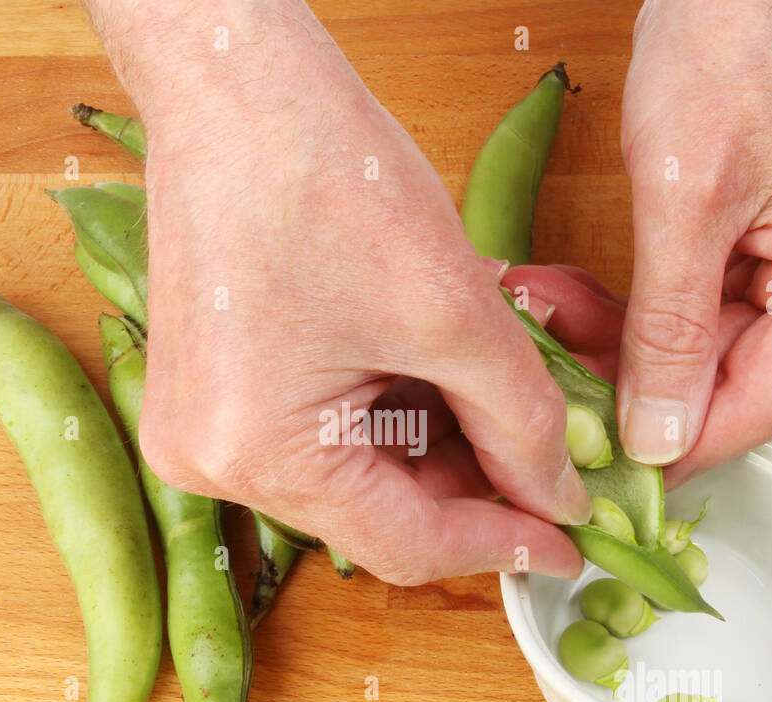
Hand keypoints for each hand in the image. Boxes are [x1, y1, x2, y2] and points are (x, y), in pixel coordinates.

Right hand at [83, 0, 588, 583]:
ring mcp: (203, 427)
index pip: (403, 544)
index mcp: (254, 453)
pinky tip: (442, 373)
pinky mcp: (213, 392)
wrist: (235, 85)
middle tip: (552, 461)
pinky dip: (390, 413)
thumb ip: (522, 422)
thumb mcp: (452, 313)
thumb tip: (559, 494)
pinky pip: (320, 434)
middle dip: (471, 486)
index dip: (498, 546)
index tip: (567, 541)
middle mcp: (209, 460)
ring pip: (353, 473)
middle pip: (375, 512)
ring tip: (502, 396)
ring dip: (436, 445)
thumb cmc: (324, 172)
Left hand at [537, 0, 771, 483]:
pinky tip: (574, 299)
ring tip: (552, 325)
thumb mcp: (685, 206)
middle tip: (558, 391)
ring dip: (623, 347)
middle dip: (636, 387)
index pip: (765, 403)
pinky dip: (633, 312)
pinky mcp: (766, 247)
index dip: (683, 444)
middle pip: (733, 382)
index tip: (608, 471)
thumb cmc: (728, 56)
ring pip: (703, 351)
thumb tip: (657, 436)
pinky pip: (695, 309)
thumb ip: (670, 333)